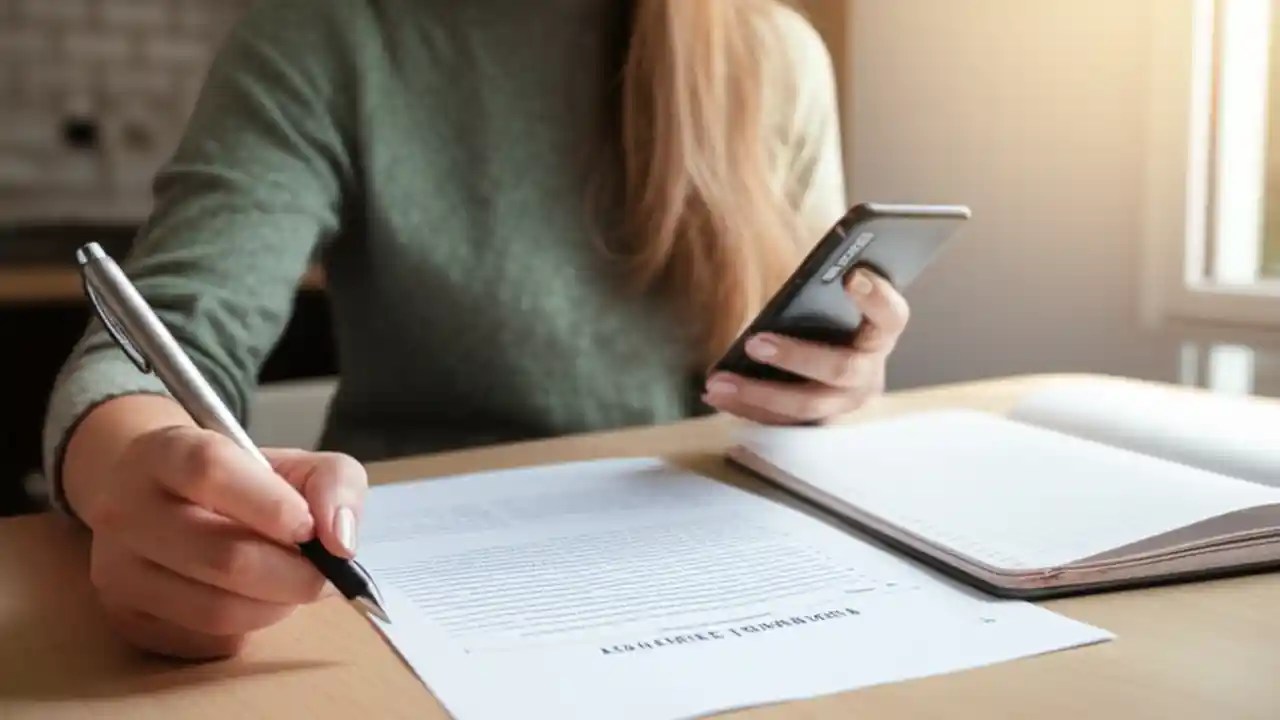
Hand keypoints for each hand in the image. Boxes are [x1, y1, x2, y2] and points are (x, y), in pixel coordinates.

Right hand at [72, 427, 366, 658]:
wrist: (163, 501)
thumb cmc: (240, 482)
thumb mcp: (294, 463)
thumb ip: (333, 483)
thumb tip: (340, 541)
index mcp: (163, 451)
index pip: (209, 470)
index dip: (269, 503)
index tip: (308, 527)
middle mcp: (125, 509)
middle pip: (221, 556)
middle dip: (294, 573)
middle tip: (322, 572)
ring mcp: (117, 570)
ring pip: (216, 609)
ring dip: (276, 605)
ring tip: (290, 583)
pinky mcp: (126, 620)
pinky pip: (207, 641)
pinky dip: (249, 628)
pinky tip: (253, 600)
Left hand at [703, 268, 909, 423]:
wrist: (833, 355)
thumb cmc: (828, 316)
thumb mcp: (831, 297)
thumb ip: (822, 285)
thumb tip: (795, 264)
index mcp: (882, 334)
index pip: (891, 315)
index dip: (877, 298)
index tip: (852, 276)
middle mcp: (869, 372)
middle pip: (840, 369)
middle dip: (795, 357)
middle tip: (753, 342)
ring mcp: (844, 402)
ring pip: (806, 404)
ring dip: (758, 393)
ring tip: (718, 381)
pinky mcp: (816, 421)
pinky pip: (783, 420)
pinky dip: (747, 407)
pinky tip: (716, 393)